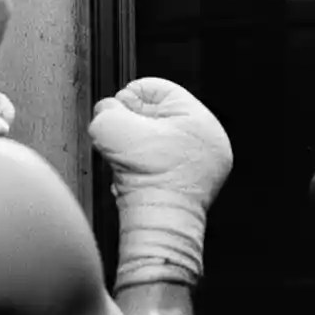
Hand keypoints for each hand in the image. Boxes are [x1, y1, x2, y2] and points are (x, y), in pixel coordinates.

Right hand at [88, 77, 232, 207]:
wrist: (159, 225)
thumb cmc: (145, 178)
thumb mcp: (111, 127)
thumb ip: (104, 109)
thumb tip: (107, 111)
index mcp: (200, 118)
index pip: (159, 88)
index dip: (130, 95)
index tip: (115, 109)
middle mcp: (209, 142)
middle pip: (159, 117)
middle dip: (133, 125)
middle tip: (119, 137)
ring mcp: (205, 168)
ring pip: (159, 144)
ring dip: (137, 150)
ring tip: (127, 161)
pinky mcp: (193, 191)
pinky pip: (164, 167)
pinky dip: (145, 170)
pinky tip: (135, 178)